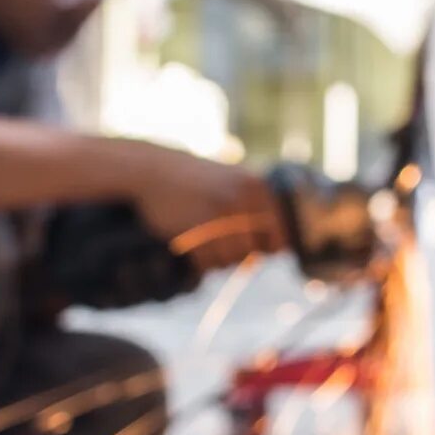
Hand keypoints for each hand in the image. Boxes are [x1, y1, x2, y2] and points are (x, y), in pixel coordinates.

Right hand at [123, 145, 282, 271]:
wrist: (152, 170)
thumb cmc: (198, 180)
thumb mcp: (234, 181)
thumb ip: (260, 208)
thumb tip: (282, 248)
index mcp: (255, 187)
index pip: (280, 234)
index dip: (270, 245)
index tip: (257, 244)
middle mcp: (239, 199)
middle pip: (254, 250)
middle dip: (242, 254)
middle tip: (224, 242)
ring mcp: (215, 216)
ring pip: (232, 260)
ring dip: (221, 258)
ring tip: (208, 240)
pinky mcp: (192, 232)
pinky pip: (209, 263)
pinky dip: (203, 261)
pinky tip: (194, 243)